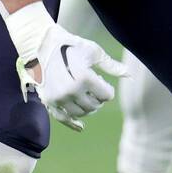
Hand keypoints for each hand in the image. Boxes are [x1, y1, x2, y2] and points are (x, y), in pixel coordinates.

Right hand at [8, 3, 127, 131]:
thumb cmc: (71, 45)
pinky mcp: (48, 100)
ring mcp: (58, 97)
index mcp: (84, 77)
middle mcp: (71, 90)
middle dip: (98, 99)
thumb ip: (111, 66)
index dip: (107, 89)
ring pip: (80, 113)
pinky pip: (62, 118)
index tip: (102, 81)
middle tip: (94, 89)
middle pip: (94, 106)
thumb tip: (129, 74)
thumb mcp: (93, 52)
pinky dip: (72, 124)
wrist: (42, 45)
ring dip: (87, 108)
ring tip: (86, 97)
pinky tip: (81, 127)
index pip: (106, 95)